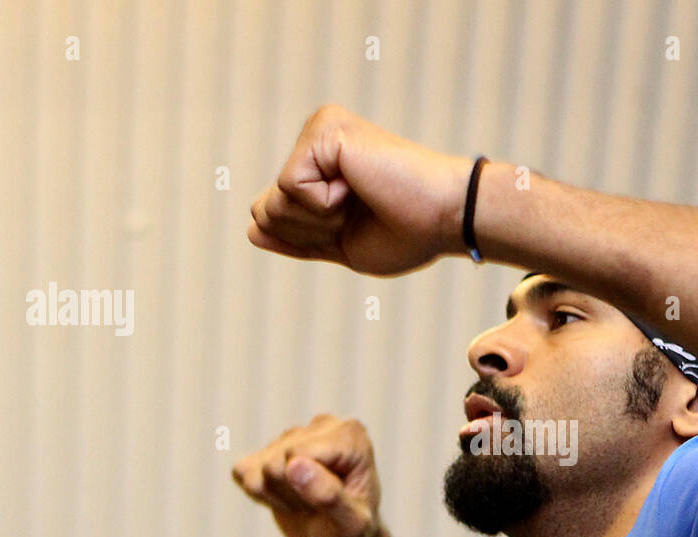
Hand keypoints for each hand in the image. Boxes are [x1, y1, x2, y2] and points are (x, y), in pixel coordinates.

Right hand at [231, 415, 381, 536]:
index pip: (298, 456)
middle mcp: (323, 425)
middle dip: (292, 494)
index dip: (306, 489)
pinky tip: (287, 497)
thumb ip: (328, 495)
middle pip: (276, 463)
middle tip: (318, 505)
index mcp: (350, 435)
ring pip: (258, 469)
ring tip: (307, 502)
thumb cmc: (353, 534)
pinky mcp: (268, 449)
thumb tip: (293, 464)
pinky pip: (241, 471)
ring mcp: (294, 435)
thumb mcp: (350, 525)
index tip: (332, 503)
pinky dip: (259, 494)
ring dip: (279, 496)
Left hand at [248, 104, 472, 275]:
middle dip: (309, 231)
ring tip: (362, 198)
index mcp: (318, 168)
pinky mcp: (323, 131)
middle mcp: (314, 142)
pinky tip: (360, 185)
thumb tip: (251, 228)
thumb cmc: (407, 233)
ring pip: (273, 202)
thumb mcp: (341, 245)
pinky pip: (291, 187)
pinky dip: (325, 203)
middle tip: (359, 214)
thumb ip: (298, 238)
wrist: (446, 217)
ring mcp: (318, 132)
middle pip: (264, 211)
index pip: (271, 215)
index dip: (307, 239)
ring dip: (319, 219)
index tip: (355, 226)